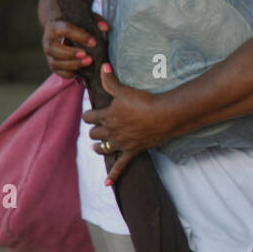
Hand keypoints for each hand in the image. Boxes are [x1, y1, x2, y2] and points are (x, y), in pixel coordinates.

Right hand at [41, 13, 107, 79]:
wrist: (61, 32)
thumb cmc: (75, 25)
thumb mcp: (85, 19)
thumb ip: (96, 21)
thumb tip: (106, 28)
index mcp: (53, 27)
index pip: (64, 30)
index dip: (79, 36)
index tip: (93, 42)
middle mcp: (48, 41)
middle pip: (54, 49)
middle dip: (71, 53)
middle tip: (87, 55)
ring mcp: (49, 55)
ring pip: (56, 63)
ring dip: (73, 64)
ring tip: (88, 62)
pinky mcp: (53, 65)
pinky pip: (60, 72)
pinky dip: (71, 73)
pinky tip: (83, 70)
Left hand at [81, 64, 166, 184]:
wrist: (163, 115)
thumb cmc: (144, 101)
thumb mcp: (125, 90)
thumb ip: (111, 81)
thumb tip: (102, 67)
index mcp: (107, 116)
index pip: (89, 117)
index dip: (89, 115)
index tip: (93, 113)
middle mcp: (111, 131)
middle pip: (94, 133)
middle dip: (94, 130)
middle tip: (99, 127)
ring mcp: (121, 143)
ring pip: (103, 148)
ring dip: (99, 147)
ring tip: (97, 146)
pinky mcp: (132, 151)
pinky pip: (120, 166)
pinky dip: (113, 176)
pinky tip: (107, 184)